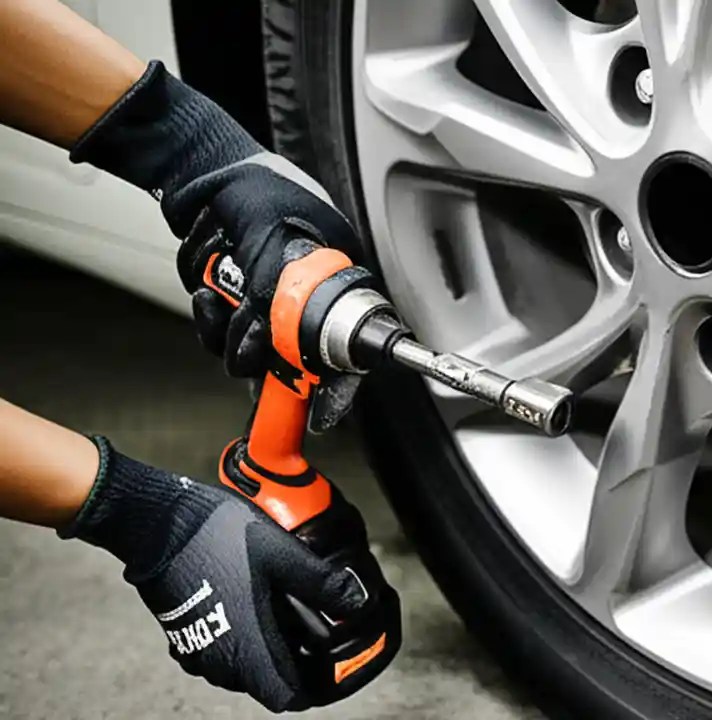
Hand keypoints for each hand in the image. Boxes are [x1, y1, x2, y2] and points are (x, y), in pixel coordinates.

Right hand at [59, 437, 368, 711]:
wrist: (158, 524)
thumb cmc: (217, 539)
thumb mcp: (284, 556)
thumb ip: (324, 584)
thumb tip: (359, 603)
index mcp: (248, 651)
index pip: (289, 698)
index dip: (313, 686)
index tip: (327, 664)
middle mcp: (220, 662)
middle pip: (268, 682)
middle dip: (293, 662)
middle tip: (311, 627)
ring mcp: (198, 651)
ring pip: (244, 668)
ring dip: (266, 648)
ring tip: (284, 610)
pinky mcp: (183, 635)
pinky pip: (221, 651)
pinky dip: (241, 638)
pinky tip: (252, 603)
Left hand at [70, 61, 365, 423]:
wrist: (198, 166)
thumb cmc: (253, 183)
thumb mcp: (271, 228)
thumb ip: (275, 282)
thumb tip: (271, 330)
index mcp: (335, 272)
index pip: (346, 338)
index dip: (337, 381)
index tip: (322, 412)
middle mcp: (306, 291)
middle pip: (294, 353)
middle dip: (261, 351)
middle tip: (246, 341)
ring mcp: (269, 297)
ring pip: (251, 347)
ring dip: (225, 328)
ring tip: (213, 292)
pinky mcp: (237, 299)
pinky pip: (223, 331)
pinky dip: (206, 314)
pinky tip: (201, 287)